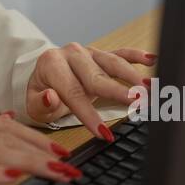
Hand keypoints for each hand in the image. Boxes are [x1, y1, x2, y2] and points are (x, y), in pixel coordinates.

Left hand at [23, 43, 156, 140]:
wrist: (42, 75)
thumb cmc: (41, 93)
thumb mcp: (32, 103)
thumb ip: (41, 103)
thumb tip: (51, 97)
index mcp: (52, 65)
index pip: (73, 92)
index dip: (89, 114)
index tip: (103, 132)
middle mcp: (72, 54)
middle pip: (97, 76)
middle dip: (119, 91)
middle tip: (137, 102)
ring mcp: (88, 52)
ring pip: (113, 63)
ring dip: (132, 76)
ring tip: (149, 88)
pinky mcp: (100, 54)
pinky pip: (120, 53)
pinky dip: (136, 56)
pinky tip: (152, 60)